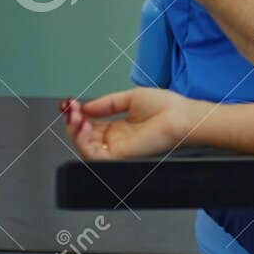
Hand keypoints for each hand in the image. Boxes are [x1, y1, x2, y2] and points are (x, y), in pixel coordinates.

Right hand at [62, 90, 201, 159]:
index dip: (78, 115)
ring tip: (76, 115)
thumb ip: (106, 103)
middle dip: (73, 121)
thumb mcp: (131, 98)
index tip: (70, 103)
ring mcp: (117, 148)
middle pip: (84, 136)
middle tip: (71, 107)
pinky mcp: (119, 155)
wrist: (182, 117)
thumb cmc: (167, 107)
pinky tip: (84, 126)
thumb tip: (85, 106)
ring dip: (75, 130)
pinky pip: (92, 155)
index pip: (90, 125)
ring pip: (84, 146)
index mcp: (120, 128)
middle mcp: (117, 140)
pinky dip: (82, 142)